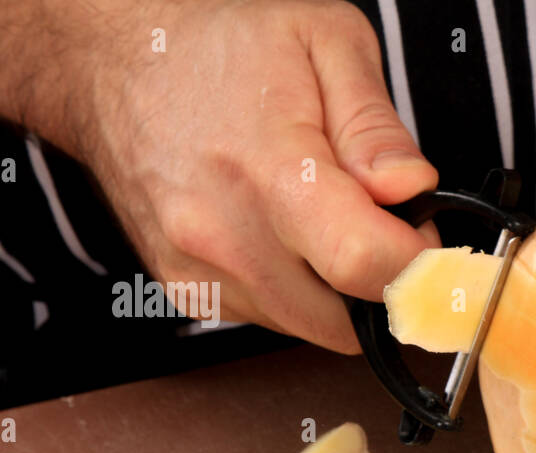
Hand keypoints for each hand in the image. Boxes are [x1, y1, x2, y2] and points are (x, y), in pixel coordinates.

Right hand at [74, 0, 437, 350]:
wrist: (112, 60)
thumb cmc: (219, 45)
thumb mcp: (324, 42)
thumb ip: (376, 126)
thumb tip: (412, 189)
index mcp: (271, 173)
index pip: (366, 265)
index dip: (416, 263)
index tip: (423, 237)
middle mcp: (226, 235)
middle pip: (345, 320)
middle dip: (382, 284)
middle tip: (381, 226)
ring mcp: (200, 270)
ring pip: (310, 327)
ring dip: (337, 293)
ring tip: (323, 219)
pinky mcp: (186, 291)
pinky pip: (270, 318)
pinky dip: (295, 291)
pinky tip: (282, 233)